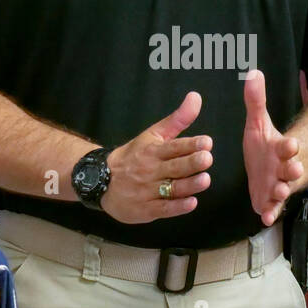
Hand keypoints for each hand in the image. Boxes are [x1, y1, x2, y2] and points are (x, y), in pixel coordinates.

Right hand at [101, 92, 212, 222]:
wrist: (101, 180)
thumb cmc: (134, 156)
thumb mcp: (153, 134)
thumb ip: (178, 119)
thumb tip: (196, 97)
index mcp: (153, 150)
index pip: (173, 147)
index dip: (190, 144)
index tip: (206, 142)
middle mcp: (150, 170)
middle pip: (174, 167)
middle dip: (191, 163)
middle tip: (207, 158)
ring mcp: (147, 191)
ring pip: (171, 189)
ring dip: (189, 185)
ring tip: (205, 179)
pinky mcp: (146, 209)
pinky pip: (163, 209)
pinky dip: (177, 207)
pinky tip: (192, 203)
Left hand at [242, 69, 303, 226]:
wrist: (272, 169)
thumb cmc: (266, 146)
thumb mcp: (258, 124)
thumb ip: (256, 101)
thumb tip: (252, 72)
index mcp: (281, 149)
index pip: (288, 147)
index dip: (290, 146)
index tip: (291, 143)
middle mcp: (284, 168)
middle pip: (292, 169)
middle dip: (293, 169)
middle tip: (294, 168)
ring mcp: (279, 186)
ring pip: (284, 189)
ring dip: (282, 191)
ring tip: (280, 193)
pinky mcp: (270, 201)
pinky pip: (271, 208)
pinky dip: (269, 213)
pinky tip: (264, 218)